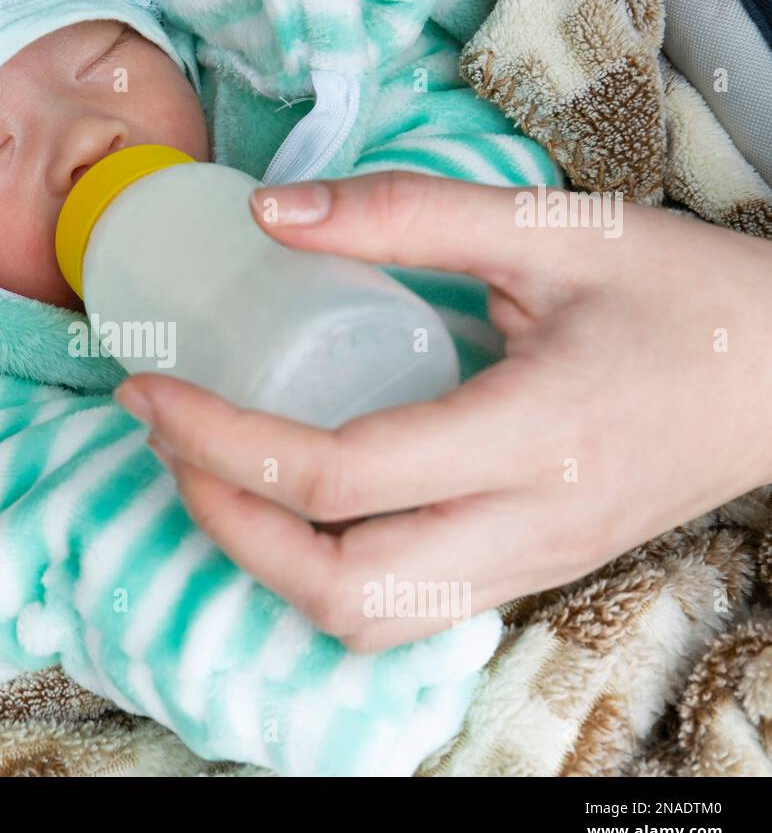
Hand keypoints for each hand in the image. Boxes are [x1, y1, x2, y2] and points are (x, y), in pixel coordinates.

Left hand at [114, 172, 771, 652]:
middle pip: (336, 586)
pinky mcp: (524, 573)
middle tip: (166, 438)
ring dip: (263, 562)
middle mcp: (524, 528)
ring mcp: (525, 566)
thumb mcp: (552, 229)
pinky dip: (316, 576)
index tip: (152, 388)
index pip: (340, 478)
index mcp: (534, 436)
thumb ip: (405, 211)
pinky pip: (396, 613)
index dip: (220, 439)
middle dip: (223, 522)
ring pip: (362, 621)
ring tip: (211, 473)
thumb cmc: (681, 297)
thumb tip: (266, 212)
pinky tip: (289, 507)